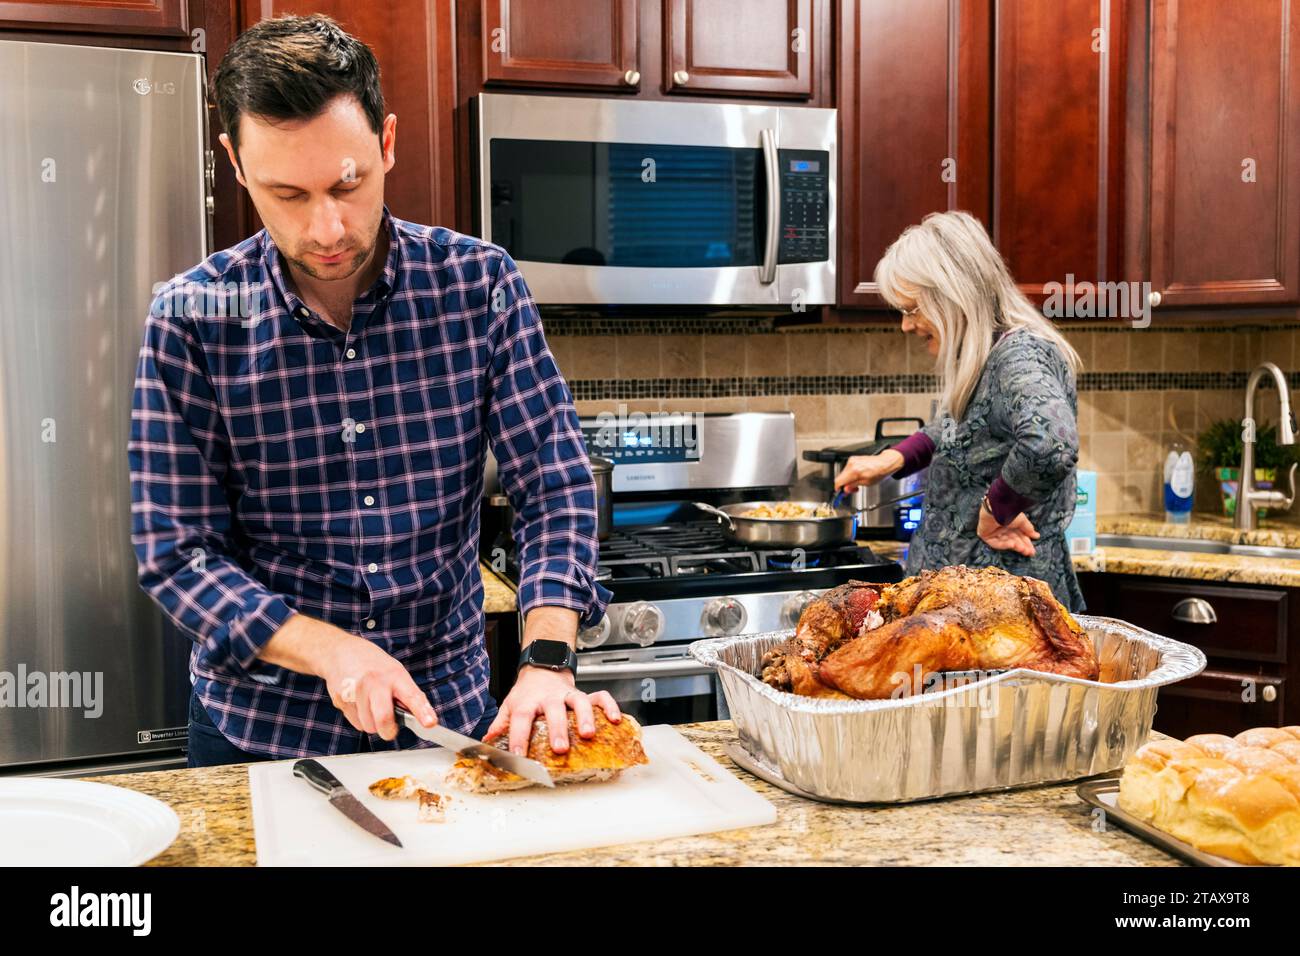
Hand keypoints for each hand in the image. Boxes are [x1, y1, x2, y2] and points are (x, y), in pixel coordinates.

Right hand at [259, 614, 436, 740]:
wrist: (340, 652)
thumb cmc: (373, 664)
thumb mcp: (395, 671)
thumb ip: (406, 693)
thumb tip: (420, 716)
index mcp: (394, 675)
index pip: (412, 696)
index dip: (422, 711)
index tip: (430, 723)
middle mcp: (375, 682)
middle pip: (383, 719)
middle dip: (388, 730)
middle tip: (390, 728)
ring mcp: (355, 691)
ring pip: (368, 726)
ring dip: (372, 722)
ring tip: (371, 705)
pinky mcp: (341, 700)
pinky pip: (356, 723)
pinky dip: (360, 718)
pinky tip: (359, 702)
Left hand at [486, 665, 620, 755]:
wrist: (542, 668)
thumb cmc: (526, 694)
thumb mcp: (510, 706)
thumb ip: (501, 725)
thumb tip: (486, 743)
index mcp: (528, 702)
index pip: (521, 719)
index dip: (519, 737)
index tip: (518, 755)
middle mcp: (549, 697)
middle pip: (554, 710)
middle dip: (558, 729)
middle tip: (560, 748)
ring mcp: (568, 694)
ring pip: (579, 701)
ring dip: (585, 717)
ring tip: (589, 734)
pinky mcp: (584, 693)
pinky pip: (599, 697)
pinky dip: (608, 706)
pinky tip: (615, 719)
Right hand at [835, 449, 904, 492]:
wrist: (884, 463)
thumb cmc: (879, 472)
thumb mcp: (866, 483)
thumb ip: (853, 486)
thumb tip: (846, 489)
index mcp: (854, 471)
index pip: (838, 481)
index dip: (838, 488)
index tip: (839, 492)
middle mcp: (851, 464)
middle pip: (840, 477)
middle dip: (844, 484)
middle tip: (851, 489)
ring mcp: (852, 460)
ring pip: (844, 473)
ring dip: (848, 479)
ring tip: (857, 482)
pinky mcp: (853, 459)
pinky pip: (848, 468)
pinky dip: (850, 474)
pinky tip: (857, 476)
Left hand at [977, 506, 1039, 556]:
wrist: (997, 509)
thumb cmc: (1009, 512)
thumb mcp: (1022, 521)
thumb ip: (1028, 529)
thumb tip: (1036, 536)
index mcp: (1010, 522)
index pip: (1019, 535)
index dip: (1026, 542)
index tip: (1032, 550)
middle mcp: (1002, 527)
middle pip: (1013, 539)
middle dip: (1022, 546)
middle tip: (1030, 553)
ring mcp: (993, 531)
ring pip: (1006, 542)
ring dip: (1015, 546)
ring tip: (1023, 549)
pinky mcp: (985, 535)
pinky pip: (996, 543)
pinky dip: (1004, 545)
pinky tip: (1012, 545)